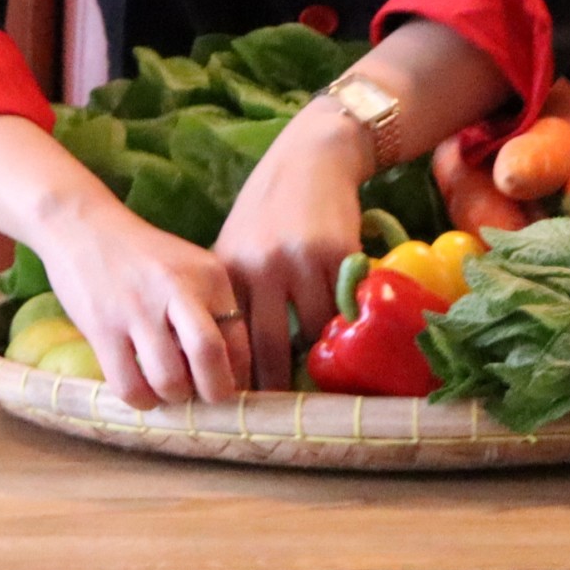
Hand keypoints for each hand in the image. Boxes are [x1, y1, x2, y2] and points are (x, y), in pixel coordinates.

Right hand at [30, 193, 249, 410]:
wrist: (86, 226)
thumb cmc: (144, 256)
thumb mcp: (189, 269)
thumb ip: (210, 309)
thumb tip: (231, 370)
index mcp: (209, 275)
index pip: (239, 338)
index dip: (239, 375)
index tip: (231, 390)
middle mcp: (179, 290)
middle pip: (210, 356)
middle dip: (215, 393)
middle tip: (207, 403)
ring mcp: (139, 309)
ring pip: (169, 379)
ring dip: (173, 398)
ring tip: (170, 392)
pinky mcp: (103, 327)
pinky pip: (129, 385)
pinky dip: (141, 400)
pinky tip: (142, 391)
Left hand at [214, 97, 373, 388]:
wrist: (311, 156)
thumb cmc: (268, 207)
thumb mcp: (235, 243)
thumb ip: (231, 293)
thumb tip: (224, 354)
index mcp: (230, 269)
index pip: (231, 339)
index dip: (239, 378)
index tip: (246, 408)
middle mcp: (263, 267)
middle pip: (270, 347)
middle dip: (277, 386)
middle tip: (284, 414)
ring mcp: (303, 259)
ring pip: (314, 331)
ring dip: (319, 356)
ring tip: (319, 379)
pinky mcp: (340, 251)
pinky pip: (344, 305)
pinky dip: (345, 325)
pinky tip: (346, 339)